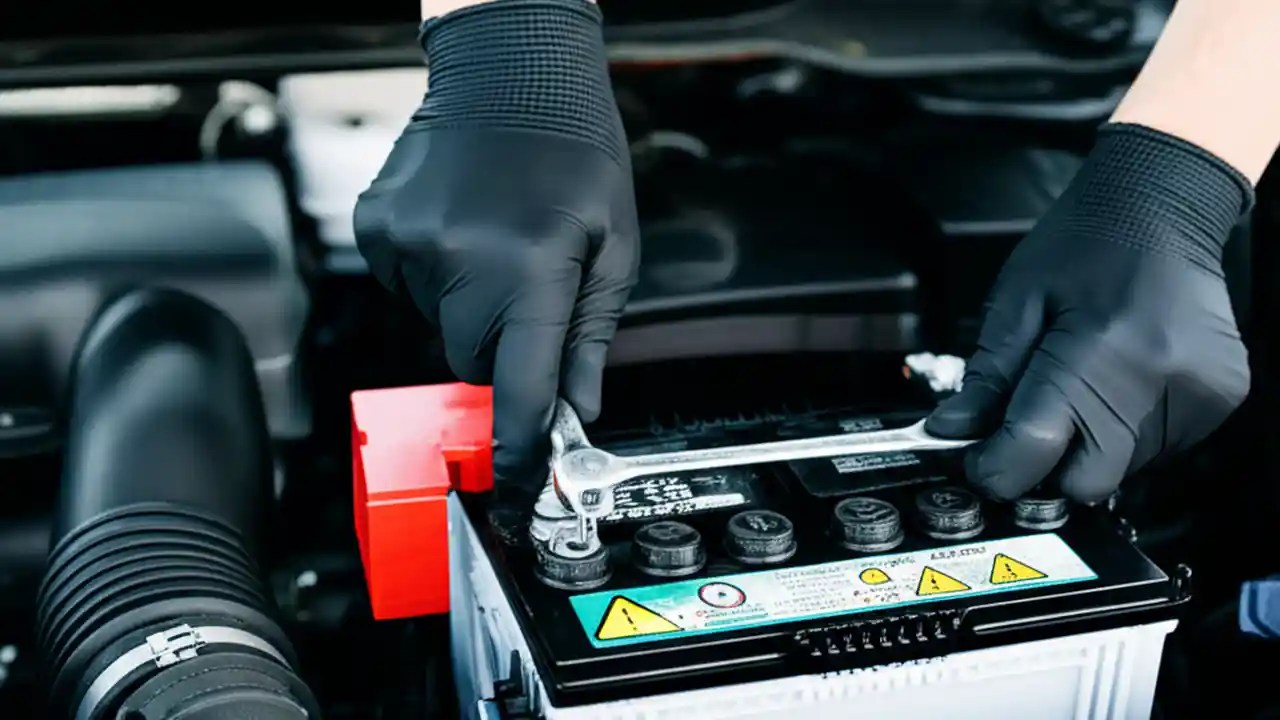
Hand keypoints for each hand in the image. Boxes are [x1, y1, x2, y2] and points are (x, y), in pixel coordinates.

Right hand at [355, 0, 638, 518]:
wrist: (508, 66)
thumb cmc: (574, 146)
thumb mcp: (614, 244)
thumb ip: (591, 333)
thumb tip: (575, 408)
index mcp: (528, 272)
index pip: (518, 395)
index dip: (516, 460)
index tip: (513, 502)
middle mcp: (459, 265)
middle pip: (475, 365)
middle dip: (505, 350)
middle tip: (529, 294)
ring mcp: (407, 248)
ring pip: (440, 326)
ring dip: (472, 307)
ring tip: (498, 243)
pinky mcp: (377, 231)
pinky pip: (408, 289)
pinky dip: (437, 278)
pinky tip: (464, 230)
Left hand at [926, 124, 1252, 503]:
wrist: (1164, 203)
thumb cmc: (1085, 242)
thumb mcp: (1017, 300)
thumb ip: (987, 375)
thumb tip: (953, 432)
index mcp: (1097, 350)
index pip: (1035, 450)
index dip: (996, 467)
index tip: (980, 460)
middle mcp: (1157, 379)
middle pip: (1088, 480)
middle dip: (1048, 467)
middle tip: (1029, 429)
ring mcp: (1197, 393)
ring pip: (1126, 469)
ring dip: (1092, 445)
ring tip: (1084, 385)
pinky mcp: (1221, 398)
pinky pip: (1162, 448)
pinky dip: (1131, 430)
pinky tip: (1121, 385)